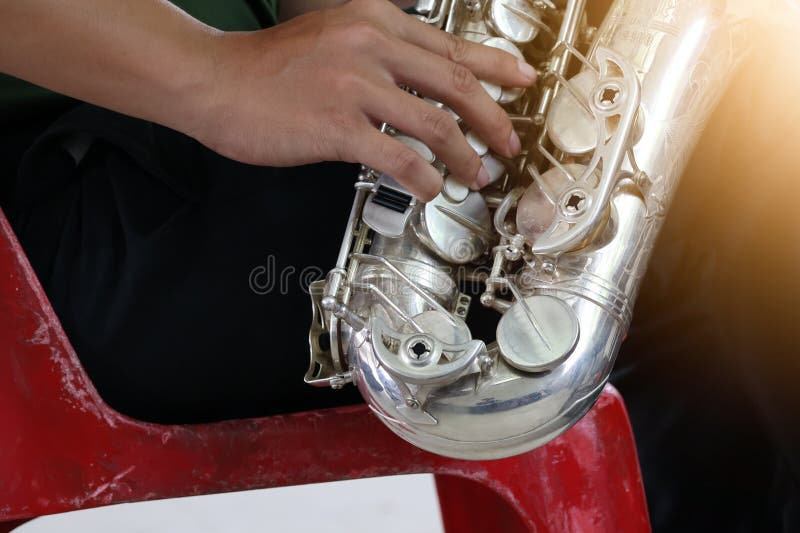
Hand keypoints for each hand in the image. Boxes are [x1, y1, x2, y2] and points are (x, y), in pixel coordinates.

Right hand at [191, 0, 535, 199]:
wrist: (214, 79)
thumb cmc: (268, 68)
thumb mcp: (331, 39)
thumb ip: (378, 56)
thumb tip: (420, 93)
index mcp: (374, 22)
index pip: (449, 46)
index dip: (494, 66)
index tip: (521, 81)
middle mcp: (370, 45)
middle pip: (454, 84)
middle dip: (492, 119)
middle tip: (508, 144)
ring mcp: (354, 85)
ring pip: (435, 123)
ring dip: (465, 156)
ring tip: (476, 176)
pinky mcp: (337, 125)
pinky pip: (399, 156)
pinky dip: (424, 178)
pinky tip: (431, 190)